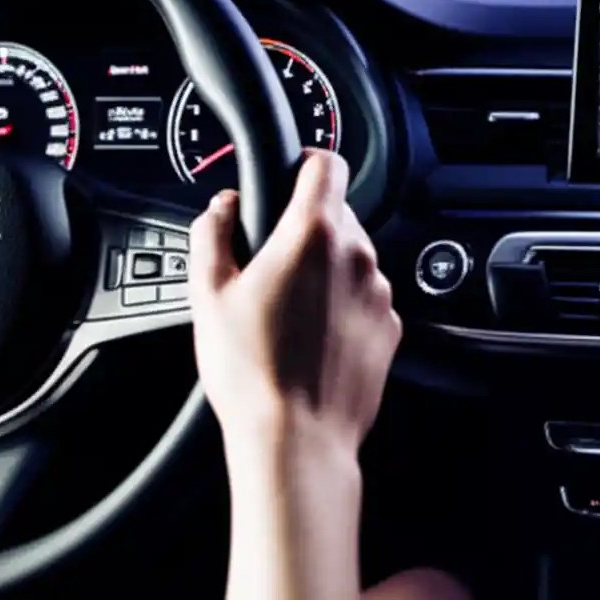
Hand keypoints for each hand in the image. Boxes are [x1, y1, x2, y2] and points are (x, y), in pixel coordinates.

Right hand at [188, 149, 400, 449]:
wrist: (297, 438)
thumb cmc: (252, 373)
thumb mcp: (208, 295)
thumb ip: (213, 234)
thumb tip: (222, 209)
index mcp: (313, 234)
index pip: (327, 164)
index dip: (306, 162)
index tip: (291, 173)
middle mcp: (357, 256)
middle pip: (337, 215)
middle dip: (305, 229)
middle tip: (270, 264)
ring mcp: (380, 293)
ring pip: (352, 259)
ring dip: (325, 271)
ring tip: (288, 312)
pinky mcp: (390, 327)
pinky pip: (365, 298)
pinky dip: (343, 306)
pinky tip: (312, 337)